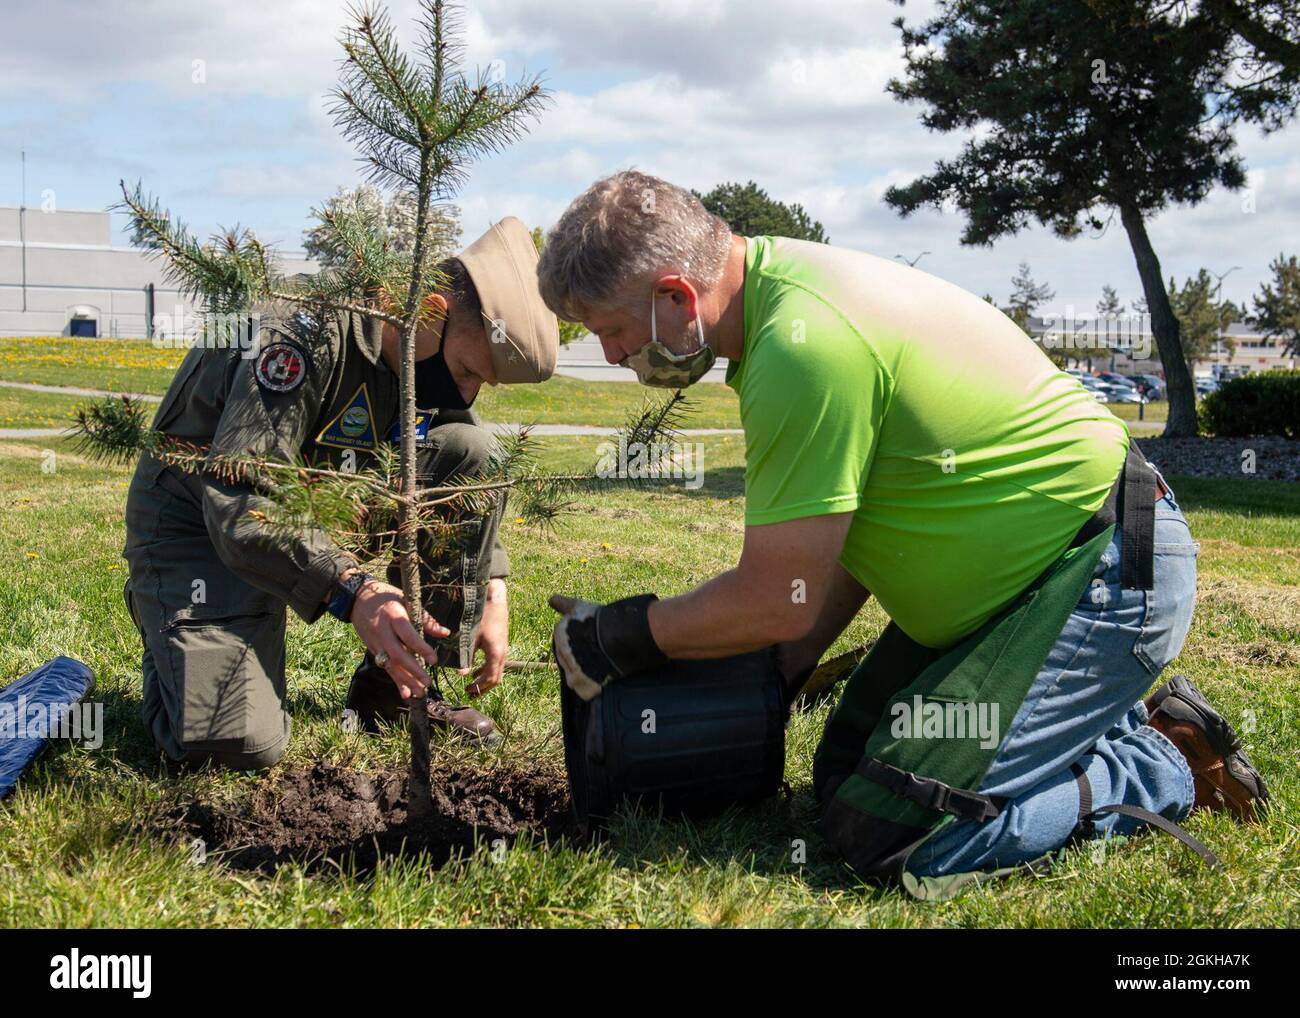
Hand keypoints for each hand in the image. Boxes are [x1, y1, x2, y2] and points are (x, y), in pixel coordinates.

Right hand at [350, 579, 448, 699]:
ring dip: (406, 681)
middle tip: (427, 683)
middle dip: (413, 671)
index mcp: (393, 616)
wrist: (357, 598)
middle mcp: (383, 631)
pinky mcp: (372, 650)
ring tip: (420, 693)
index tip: (434, 660)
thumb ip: (425, 619)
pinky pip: (385, 668)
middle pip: (398, 654)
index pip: (408, 635)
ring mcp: (376, 642)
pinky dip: (396, 681)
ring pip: (391, 665)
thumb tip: (445, 633)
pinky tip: (405, 693)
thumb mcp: (406, 600)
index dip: (421, 649)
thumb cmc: (387, 597)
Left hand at [461, 578, 507, 697]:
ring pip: (497, 672)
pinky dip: (487, 670)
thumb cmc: (482, 616)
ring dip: (485, 680)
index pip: (490, 678)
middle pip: (496, 679)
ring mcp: (504, 649)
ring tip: (472, 686)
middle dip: (483, 688)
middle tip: (469, 693)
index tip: (467, 690)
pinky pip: (496, 663)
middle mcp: (503, 653)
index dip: (479, 687)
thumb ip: (466, 656)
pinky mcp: (501, 645)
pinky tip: (475, 671)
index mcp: (496, 653)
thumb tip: (462, 674)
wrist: (494, 599)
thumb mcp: (471, 636)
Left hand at [549, 593, 667, 700]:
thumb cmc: (603, 619)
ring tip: (605, 664)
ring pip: (578, 676)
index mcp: (559, 634)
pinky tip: (605, 677)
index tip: (592, 643)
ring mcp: (571, 672)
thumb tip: (550, 599)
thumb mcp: (582, 607)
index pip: (565, 644)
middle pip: (570, 661)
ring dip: (589, 672)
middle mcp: (562, 654)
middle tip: (601, 654)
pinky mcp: (583, 686)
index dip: (580, 644)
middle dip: (583, 659)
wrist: (620, 634)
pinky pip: (587, 691)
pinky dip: (596, 687)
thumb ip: (565, 604)